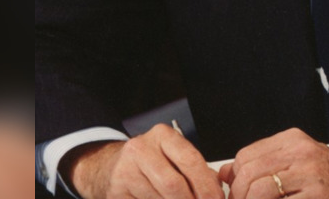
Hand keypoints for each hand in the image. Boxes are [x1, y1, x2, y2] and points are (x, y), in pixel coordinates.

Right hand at [65, 123, 222, 198]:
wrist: (113, 167)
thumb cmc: (153, 162)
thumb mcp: (175, 157)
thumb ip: (198, 171)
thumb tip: (215, 193)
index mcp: (162, 136)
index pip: (190, 160)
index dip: (206, 185)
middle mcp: (141, 149)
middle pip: (173, 185)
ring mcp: (125, 170)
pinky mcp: (116, 191)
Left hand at [218, 128, 328, 198]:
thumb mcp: (298, 162)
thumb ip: (264, 164)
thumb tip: (223, 174)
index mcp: (293, 139)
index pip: (245, 156)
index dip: (235, 180)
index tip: (236, 195)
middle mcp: (301, 151)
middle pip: (249, 173)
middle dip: (239, 196)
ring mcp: (310, 173)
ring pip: (260, 190)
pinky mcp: (317, 194)